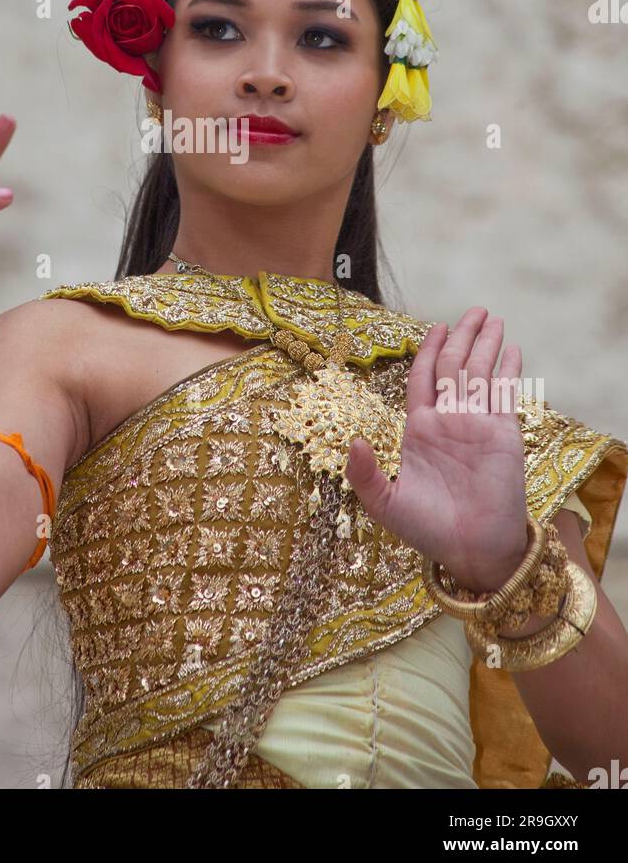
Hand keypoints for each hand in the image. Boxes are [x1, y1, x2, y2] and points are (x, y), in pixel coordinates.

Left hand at [345, 307, 528, 592]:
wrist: (471, 551)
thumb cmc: (428, 530)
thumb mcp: (385, 503)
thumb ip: (364, 474)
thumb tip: (350, 440)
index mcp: (420, 429)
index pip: (423, 377)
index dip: (429, 350)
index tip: (436, 326)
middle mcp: (450, 420)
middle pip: (454, 365)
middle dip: (463, 336)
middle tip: (474, 310)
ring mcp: (478, 425)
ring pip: (480, 373)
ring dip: (486, 344)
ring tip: (492, 317)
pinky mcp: (504, 435)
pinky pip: (505, 394)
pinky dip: (508, 370)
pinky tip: (512, 349)